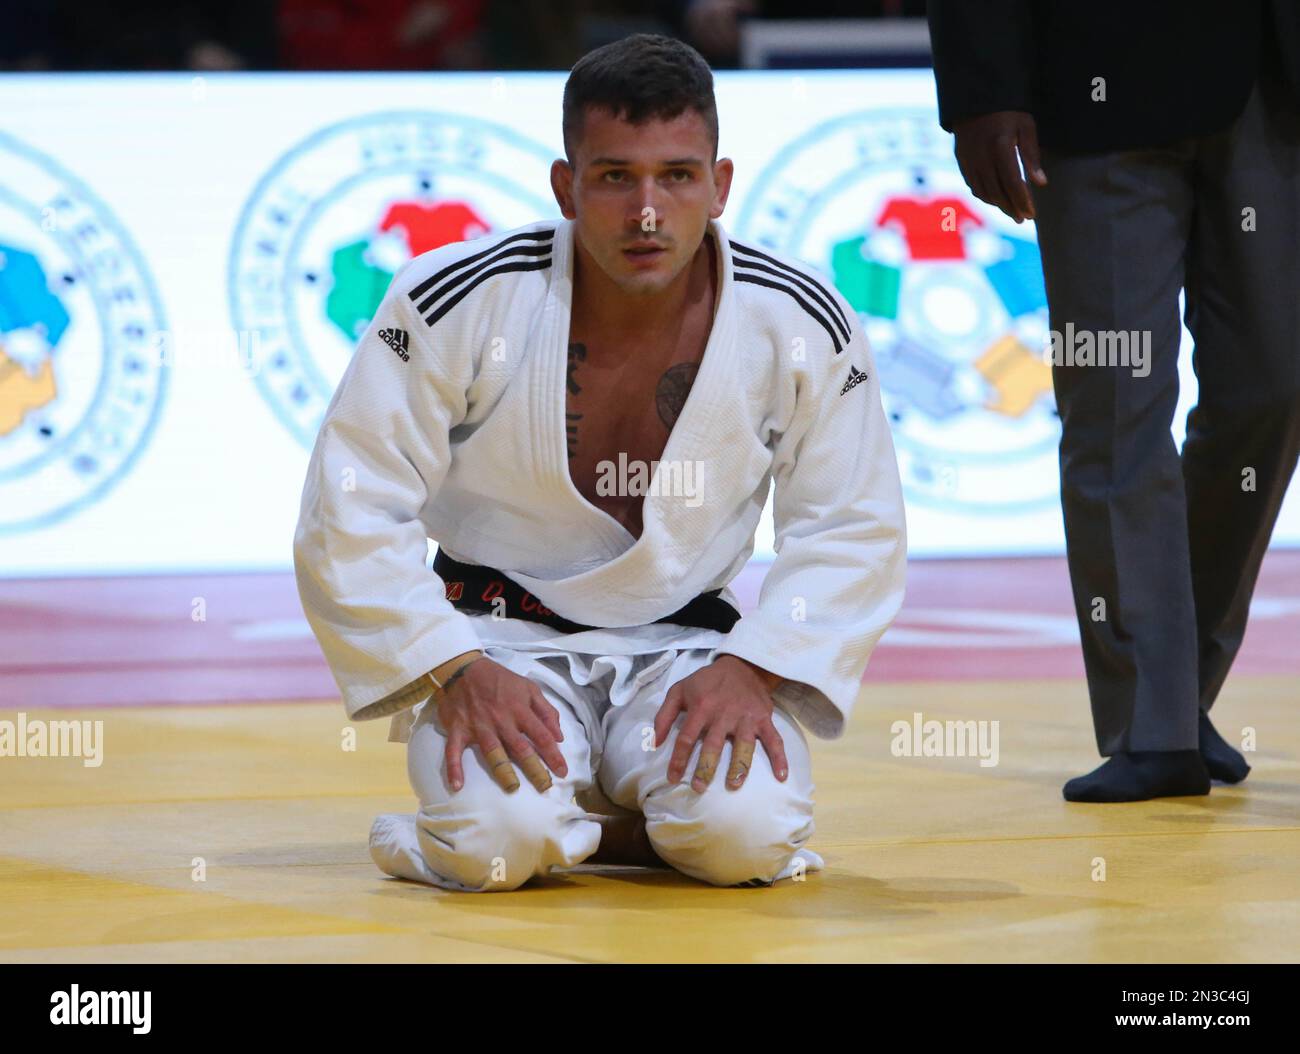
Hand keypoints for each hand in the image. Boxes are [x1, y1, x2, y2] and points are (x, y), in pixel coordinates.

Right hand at [435, 657, 565, 793]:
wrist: (464, 668)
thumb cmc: (500, 680)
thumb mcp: (529, 688)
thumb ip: (546, 711)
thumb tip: (559, 736)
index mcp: (520, 710)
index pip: (541, 736)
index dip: (553, 755)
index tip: (562, 772)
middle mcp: (501, 720)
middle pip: (520, 748)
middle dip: (534, 769)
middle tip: (545, 787)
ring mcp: (478, 726)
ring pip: (493, 752)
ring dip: (502, 771)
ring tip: (512, 788)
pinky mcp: (458, 730)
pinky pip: (454, 751)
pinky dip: (453, 768)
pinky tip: (457, 785)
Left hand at [654, 654, 787, 792]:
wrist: (742, 664)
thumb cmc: (706, 682)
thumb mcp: (679, 690)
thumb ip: (664, 716)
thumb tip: (655, 743)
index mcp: (701, 707)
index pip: (687, 738)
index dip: (678, 759)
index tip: (673, 778)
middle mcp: (723, 714)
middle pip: (714, 746)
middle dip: (706, 769)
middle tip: (699, 788)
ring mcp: (746, 717)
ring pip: (743, 746)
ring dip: (739, 767)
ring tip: (733, 785)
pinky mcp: (763, 719)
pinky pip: (774, 740)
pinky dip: (779, 758)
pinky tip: (781, 776)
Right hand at [952, 110, 1046, 222]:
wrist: (976, 98)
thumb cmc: (1008, 112)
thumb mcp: (1026, 127)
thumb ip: (1032, 156)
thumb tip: (1041, 184)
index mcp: (1000, 147)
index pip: (1012, 183)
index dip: (1022, 201)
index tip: (1032, 214)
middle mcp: (981, 157)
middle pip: (997, 192)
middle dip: (1011, 208)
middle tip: (1024, 218)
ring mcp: (968, 160)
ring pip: (983, 192)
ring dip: (998, 205)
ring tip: (1012, 211)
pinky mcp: (961, 160)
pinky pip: (973, 185)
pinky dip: (985, 195)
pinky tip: (996, 199)